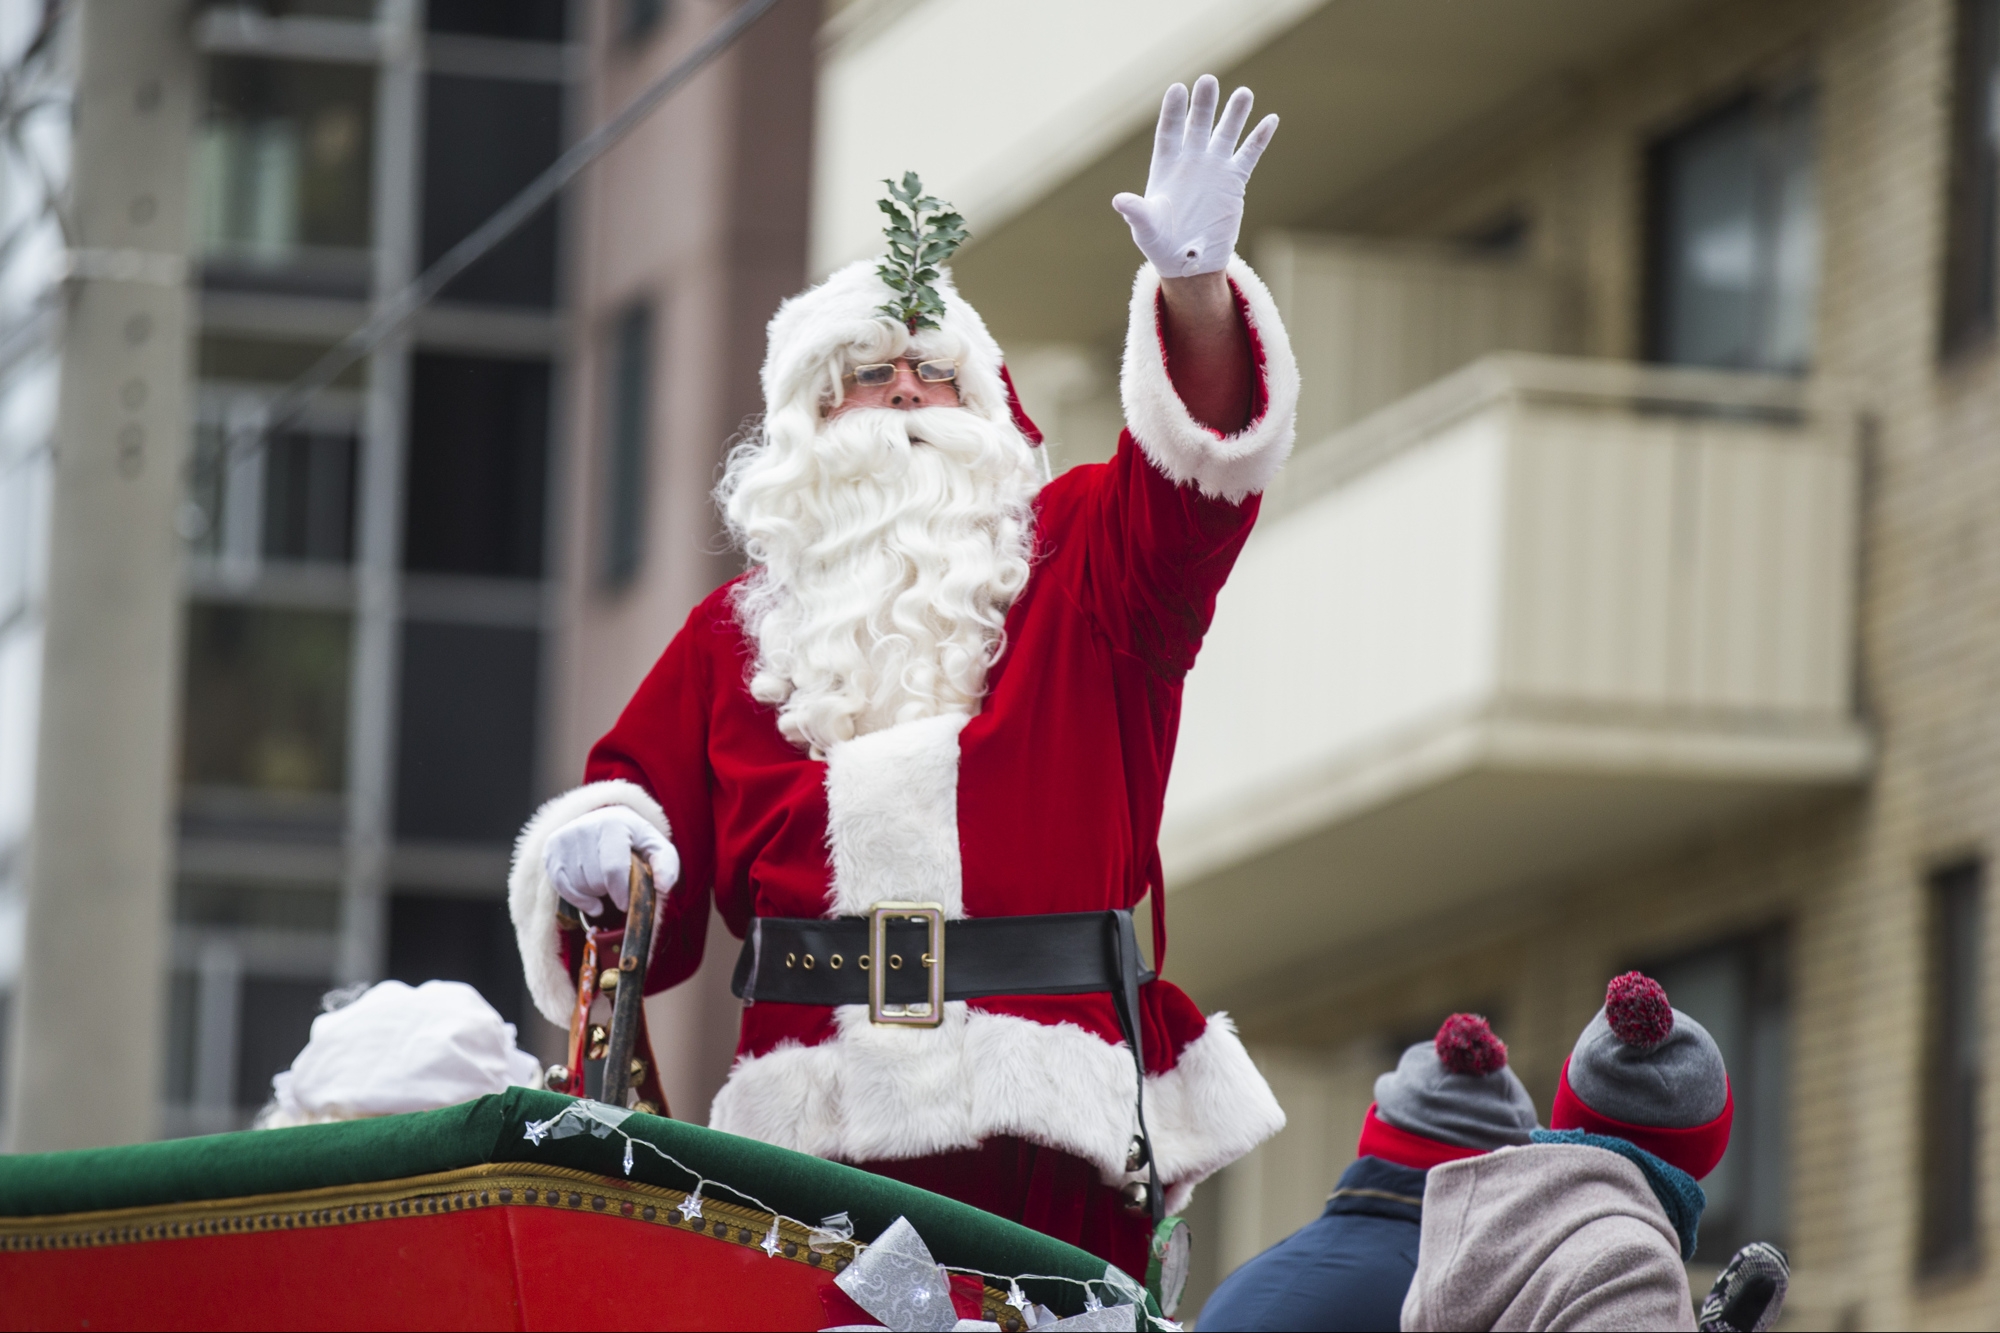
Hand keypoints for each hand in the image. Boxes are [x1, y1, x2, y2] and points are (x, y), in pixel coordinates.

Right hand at [544, 806, 679, 916]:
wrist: (604, 818)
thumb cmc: (634, 839)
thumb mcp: (656, 846)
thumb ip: (667, 865)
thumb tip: (663, 886)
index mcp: (613, 824)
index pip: (613, 869)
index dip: (621, 893)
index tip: (627, 903)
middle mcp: (584, 827)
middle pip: (595, 881)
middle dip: (609, 891)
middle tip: (617, 884)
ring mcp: (564, 838)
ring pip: (578, 885)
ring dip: (594, 893)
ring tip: (604, 882)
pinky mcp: (551, 849)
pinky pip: (561, 887)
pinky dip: (577, 898)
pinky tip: (591, 897)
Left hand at [1113, 75, 1277, 277]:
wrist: (1188, 261)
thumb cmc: (1160, 244)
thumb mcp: (1146, 229)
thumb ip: (1137, 212)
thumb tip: (1119, 201)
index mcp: (1166, 166)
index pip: (1169, 132)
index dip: (1173, 111)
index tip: (1178, 89)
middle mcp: (1190, 160)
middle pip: (1198, 125)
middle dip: (1204, 104)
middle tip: (1208, 81)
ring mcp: (1213, 168)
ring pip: (1226, 134)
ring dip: (1235, 114)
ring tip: (1244, 94)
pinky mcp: (1234, 181)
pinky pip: (1248, 155)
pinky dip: (1259, 138)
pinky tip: (1271, 119)